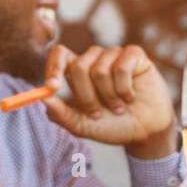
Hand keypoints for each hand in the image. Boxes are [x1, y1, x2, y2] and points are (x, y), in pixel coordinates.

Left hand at [41, 43, 177, 158]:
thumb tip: (42, 98)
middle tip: (98, 112)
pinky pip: (121, 67)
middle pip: (78, 66)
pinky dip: (124, 89)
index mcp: (77, 71)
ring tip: (119, 106)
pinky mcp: (134, 55)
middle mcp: (95, 59)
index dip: (53, 68)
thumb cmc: (112, 126)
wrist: (144, 132)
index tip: (52, 88)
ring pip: (100, 69)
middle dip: (87, 96)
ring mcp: (115, 55)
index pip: (59, 54)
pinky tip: (131, 96)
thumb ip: (60, 114)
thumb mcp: (82, 125)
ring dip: (109, 96)